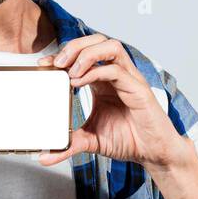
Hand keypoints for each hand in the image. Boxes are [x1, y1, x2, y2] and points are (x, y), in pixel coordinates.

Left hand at [36, 35, 187, 168]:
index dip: (63, 55)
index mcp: (104, 80)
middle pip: (97, 41)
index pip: (84, 54)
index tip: (44, 66)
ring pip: (110, 47)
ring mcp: (129, 79)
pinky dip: (96, 71)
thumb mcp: (90, 140)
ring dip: (86, 54)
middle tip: (56, 63)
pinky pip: (117, 70)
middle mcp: (117, 74)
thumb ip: (69, 144)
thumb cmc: (128, 140)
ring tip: (70, 71)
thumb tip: (45, 157)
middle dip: (74, 46)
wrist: (153, 153)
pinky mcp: (139, 89)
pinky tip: (80, 82)